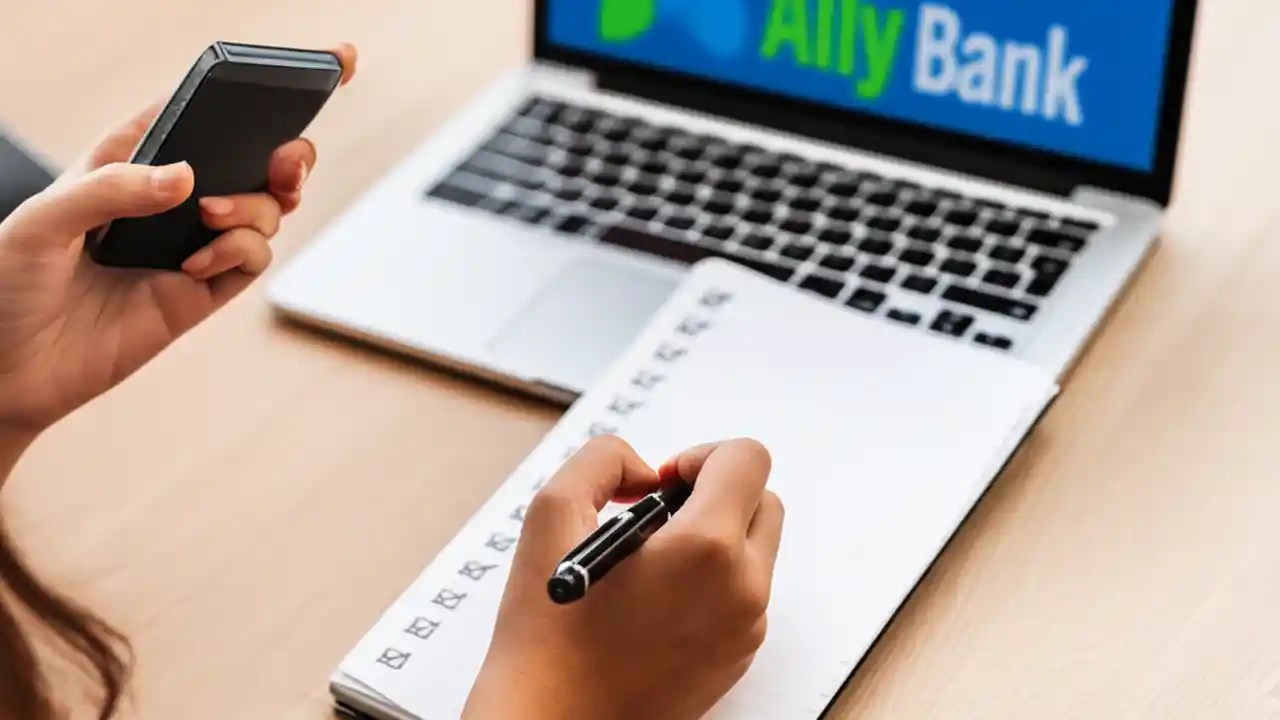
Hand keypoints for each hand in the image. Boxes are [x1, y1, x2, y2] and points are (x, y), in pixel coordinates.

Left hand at [0, 44, 356, 435]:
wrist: (11, 373)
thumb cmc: (11, 286)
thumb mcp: (41, 222)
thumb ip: (111, 190)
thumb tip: (186, 178)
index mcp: (129, 159)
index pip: (198, 110)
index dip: (250, 89)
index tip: (301, 73)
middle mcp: (169, 198)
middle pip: (255, 157)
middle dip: (287, 153)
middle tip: (284, 162)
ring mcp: (192, 242)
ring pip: (265, 207)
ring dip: (254, 205)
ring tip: (208, 217)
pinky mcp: (203, 289)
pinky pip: (252, 258)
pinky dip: (238, 251)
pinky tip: (194, 263)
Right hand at [464, 436, 784, 719]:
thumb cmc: (548, 638)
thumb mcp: (553, 515)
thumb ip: (603, 461)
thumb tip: (643, 469)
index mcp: (707, 549)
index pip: (748, 458)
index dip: (701, 454)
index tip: (663, 481)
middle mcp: (742, 589)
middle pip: (763, 500)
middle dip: (714, 492)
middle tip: (657, 514)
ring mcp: (747, 629)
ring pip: (755, 549)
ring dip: (714, 536)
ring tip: (649, 560)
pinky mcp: (738, 657)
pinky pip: (744, 594)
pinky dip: (712, 580)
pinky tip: (655, 599)